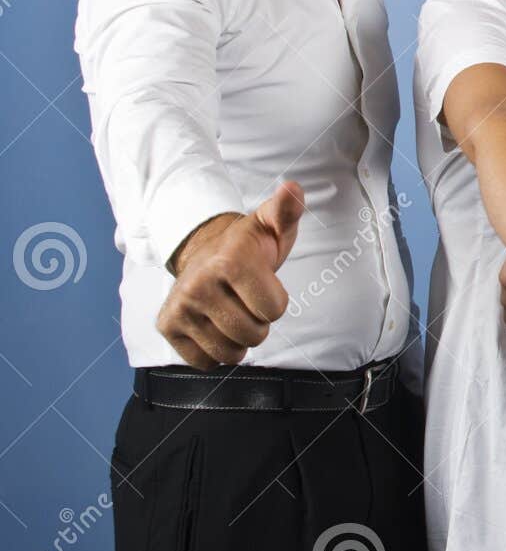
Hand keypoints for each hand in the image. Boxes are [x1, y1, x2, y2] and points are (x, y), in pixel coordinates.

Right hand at [156, 181, 304, 367]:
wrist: (202, 253)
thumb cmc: (248, 246)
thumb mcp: (271, 226)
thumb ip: (286, 210)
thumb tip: (293, 188)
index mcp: (230, 260)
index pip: (275, 310)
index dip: (275, 301)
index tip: (262, 283)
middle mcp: (199, 283)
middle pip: (253, 334)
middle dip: (258, 322)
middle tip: (246, 300)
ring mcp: (180, 307)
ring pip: (230, 352)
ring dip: (238, 339)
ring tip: (231, 313)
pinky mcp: (167, 327)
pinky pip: (205, 362)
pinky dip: (216, 351)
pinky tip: (213, 325)